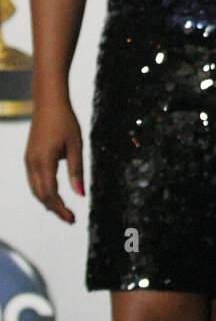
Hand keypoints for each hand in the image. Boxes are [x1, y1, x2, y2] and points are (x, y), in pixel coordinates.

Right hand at [25, 101, 84, 223]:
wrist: (49, 100)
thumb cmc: (65, 120)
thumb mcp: (76, 145)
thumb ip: (77, 171)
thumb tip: (81, 195)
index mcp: (43, 162)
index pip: (51, 195)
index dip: (61, 209)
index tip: (73, 220)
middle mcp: (32, 164)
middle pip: (41, 195)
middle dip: (55, 209)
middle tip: (70, 218)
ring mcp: (28, 160)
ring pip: (35, 189)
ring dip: (48, 201)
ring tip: (63, 210)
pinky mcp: (29, 156)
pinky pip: (34, 180)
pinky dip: (43, 191)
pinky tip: (54, 193)